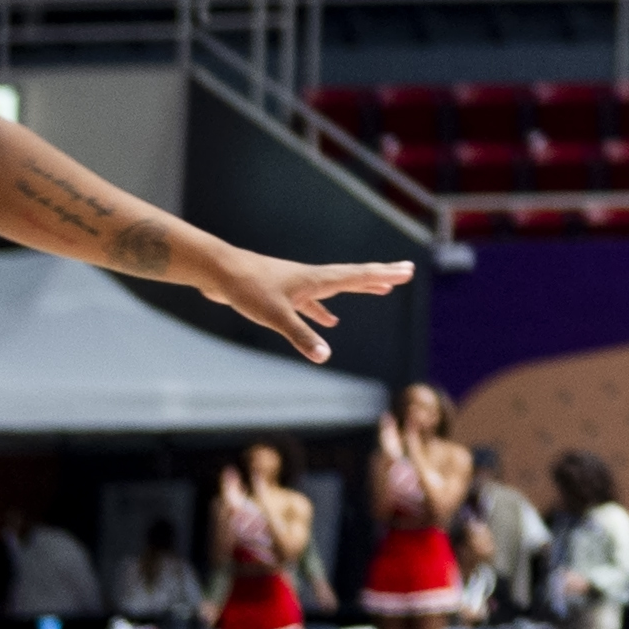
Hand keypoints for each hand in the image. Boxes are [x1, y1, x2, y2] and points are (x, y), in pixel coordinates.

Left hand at [205, 244, 415, 363]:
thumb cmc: (248, 289)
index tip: (408, 271)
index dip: (384, 275)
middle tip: (404, 273)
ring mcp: (298, 285)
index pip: (358, 276)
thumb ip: (302, 337)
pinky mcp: (284, 294)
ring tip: (379, 292)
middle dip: (380, 276)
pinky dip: (326, 310)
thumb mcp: (275, 316)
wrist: (219, 272)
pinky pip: (314, 303)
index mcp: (316, 280)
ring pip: (337, 287)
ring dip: (359, 289)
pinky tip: (330, 321)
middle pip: (354, 276)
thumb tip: (326, 357)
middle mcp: (312, 279)